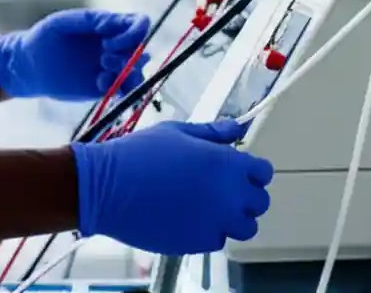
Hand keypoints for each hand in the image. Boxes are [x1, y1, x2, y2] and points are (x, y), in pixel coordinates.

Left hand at [0, 10, 149, 101]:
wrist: (29, 66)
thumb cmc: (44, 38)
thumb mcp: (62, 22)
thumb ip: (88, 20)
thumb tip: (112, 25)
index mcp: (109, 25)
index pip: (139, 24)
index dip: (134, 32)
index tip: (108, 40)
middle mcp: (115, 46)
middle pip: (142, 49)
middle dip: (130, 55)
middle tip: (104, 58)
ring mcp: (111, 67)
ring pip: (138, 72)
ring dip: (129, 73)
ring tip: (104, 73)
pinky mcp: (104, 87)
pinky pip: (124, 90)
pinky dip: (119, 88)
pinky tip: (99, 84)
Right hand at [71, 119, 273, 254]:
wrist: (107, 187)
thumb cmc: (138, 155)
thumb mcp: (179, 132)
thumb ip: (214, 133)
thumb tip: (238, 129)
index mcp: (226, 163)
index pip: (263, 173)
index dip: (253, 172)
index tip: (240, 172)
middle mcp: (228, 194)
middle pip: (260, 203)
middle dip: (246, 196)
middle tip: (224, 191)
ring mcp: (215, 221)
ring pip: (245, 227)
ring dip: (234, 219)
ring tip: (211, 209)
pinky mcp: (198, 242)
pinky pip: (218, 240)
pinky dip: (210, 232)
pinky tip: (191, 218)